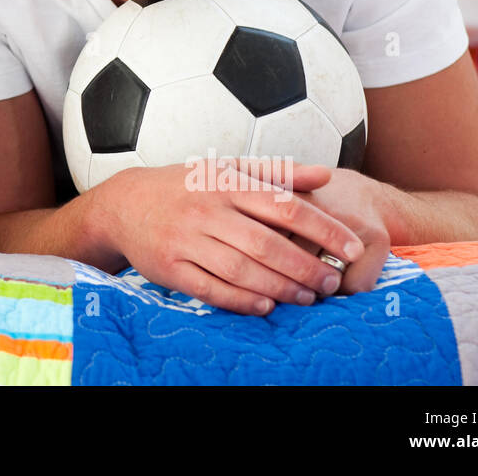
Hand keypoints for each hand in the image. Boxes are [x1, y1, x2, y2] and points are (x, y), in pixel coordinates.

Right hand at [97, 158, 366, 315]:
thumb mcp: (226, 170)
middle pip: (267, 243)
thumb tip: (326, 174)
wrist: (124, 204)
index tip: (353, 247)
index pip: (285, 205)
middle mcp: (207, 210)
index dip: (324, 228)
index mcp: (226, 184)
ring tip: (309, 298)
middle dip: (307, 266)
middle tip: (334, 282)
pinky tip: (267, 306)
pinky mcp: (170, 268)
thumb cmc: (185, 187)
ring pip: (242, 269)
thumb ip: (277, 173)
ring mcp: (186, 240)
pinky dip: (242, 300)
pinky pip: (211, 289)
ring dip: (281, 287)